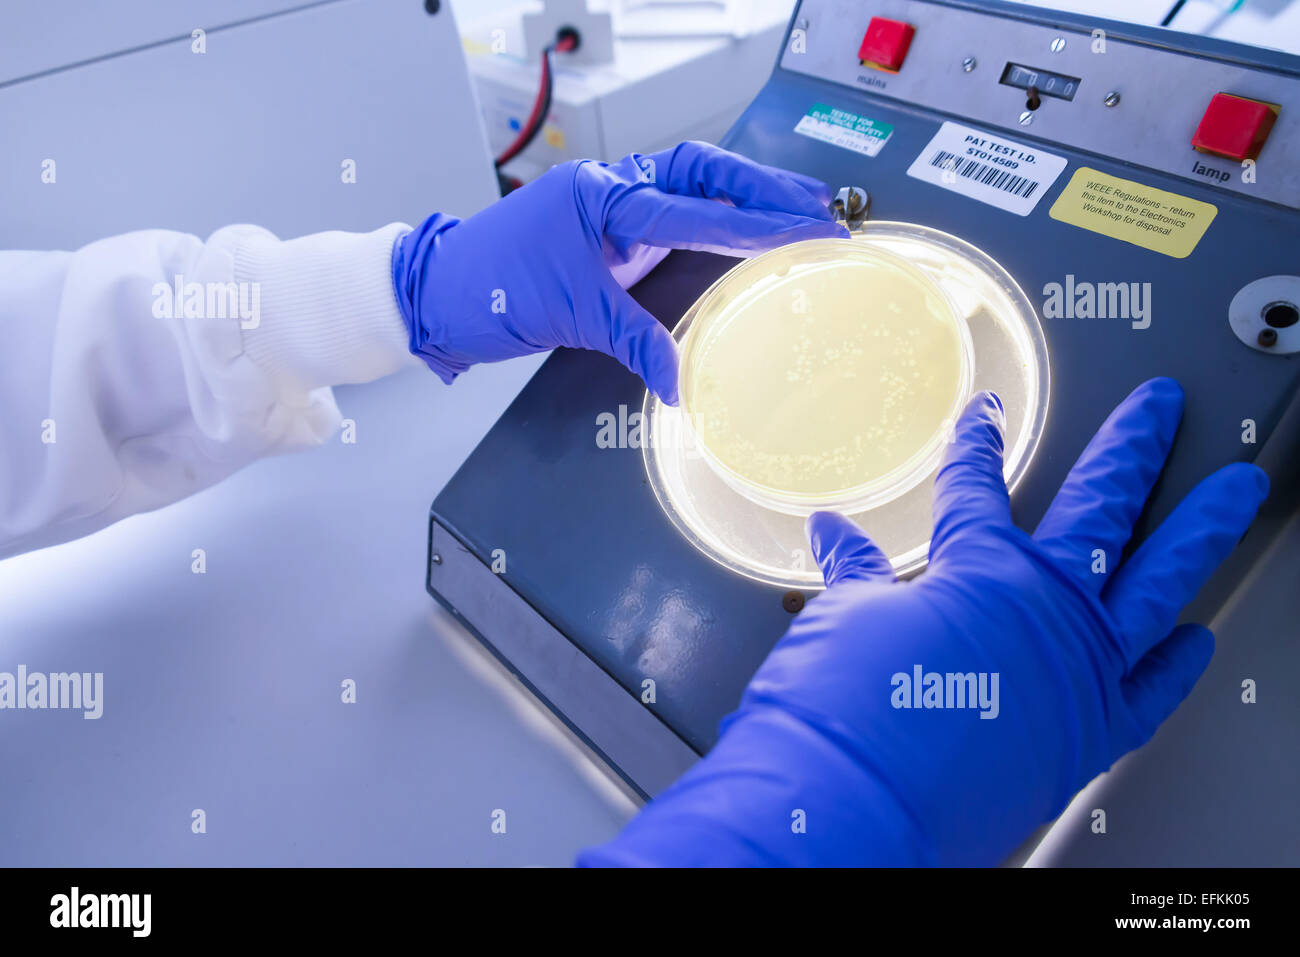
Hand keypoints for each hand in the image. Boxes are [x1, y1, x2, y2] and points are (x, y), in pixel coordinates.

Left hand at [391, 141, 846, 404]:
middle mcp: (612, 189)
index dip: (757, 223)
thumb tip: (682, 385)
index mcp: (603, 196)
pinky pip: (674, 214)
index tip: (807, 230)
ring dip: (744, 194)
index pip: (696, 207)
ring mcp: (611, 207)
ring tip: (797, 209)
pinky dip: (713, 219)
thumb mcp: (572, 315)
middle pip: (705, 171)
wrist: (440, 292)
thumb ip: (634, 343)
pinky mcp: (610, 231)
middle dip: (765, 187)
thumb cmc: (490, 288)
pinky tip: (743, 233)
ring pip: (692, 184)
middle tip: (818, 207)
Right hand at [579, 378, 1267, 865]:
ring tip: (1237, 488)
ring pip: (1160, 582)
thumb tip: (834, 532)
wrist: (851, 798)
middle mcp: (1045, 604)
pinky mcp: (1091, 731)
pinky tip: (1198, 638)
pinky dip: (1177, 666)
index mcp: (981, 569)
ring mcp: (1079, 666)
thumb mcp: (843, 621)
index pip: (979, 487)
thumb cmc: (841, 708)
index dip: (977, 446)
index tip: (985, 418)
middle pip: (1104, 504)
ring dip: (1201, 529)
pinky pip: (1153, 691)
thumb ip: (856, 573)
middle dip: (1133, 446)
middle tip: (1162, 406)